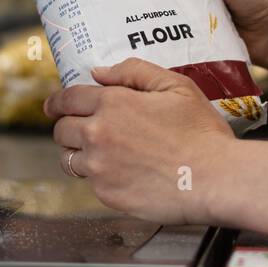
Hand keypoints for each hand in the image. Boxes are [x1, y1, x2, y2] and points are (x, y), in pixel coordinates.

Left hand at [43, 58, 234, 225]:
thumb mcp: (175, 85)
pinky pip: (91, 184)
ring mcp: (100, 168)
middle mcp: (98, 135)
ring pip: (69, 160)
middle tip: (83, 130)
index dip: (57, 102)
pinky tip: (125, 174)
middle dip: (68, 127)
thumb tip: (99, 72)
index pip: (67, 99)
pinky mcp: (107, 195)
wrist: (214, 178)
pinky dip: (100, 178)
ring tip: (102, 155)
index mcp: (112, 104)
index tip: (53, 106)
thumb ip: (134, 71)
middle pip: (61, 131)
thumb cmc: (200, 132)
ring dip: (79, 154)